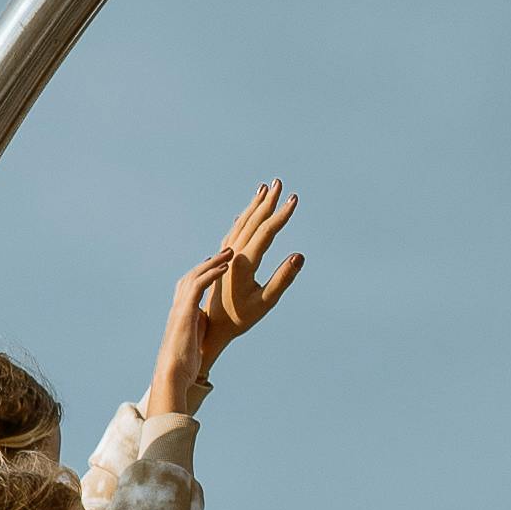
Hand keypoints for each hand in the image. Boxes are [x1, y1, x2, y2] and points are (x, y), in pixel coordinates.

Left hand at [192, 177, 302, 385]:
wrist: (211, 327)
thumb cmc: (240, 318)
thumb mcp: (265, 302)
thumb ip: (282, 279)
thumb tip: (299, 256)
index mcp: (244, 263)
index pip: (266, 232)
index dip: (281, 215)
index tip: (294, 199)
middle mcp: (232, 255)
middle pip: (252, 221)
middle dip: (267, 201)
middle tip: (279, 182)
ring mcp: (225, 255)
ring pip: (241, 224)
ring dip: (254, 206)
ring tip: (264, 189)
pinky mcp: (222, 260)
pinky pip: (233, 233)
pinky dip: (242, 219)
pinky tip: (245, 213)